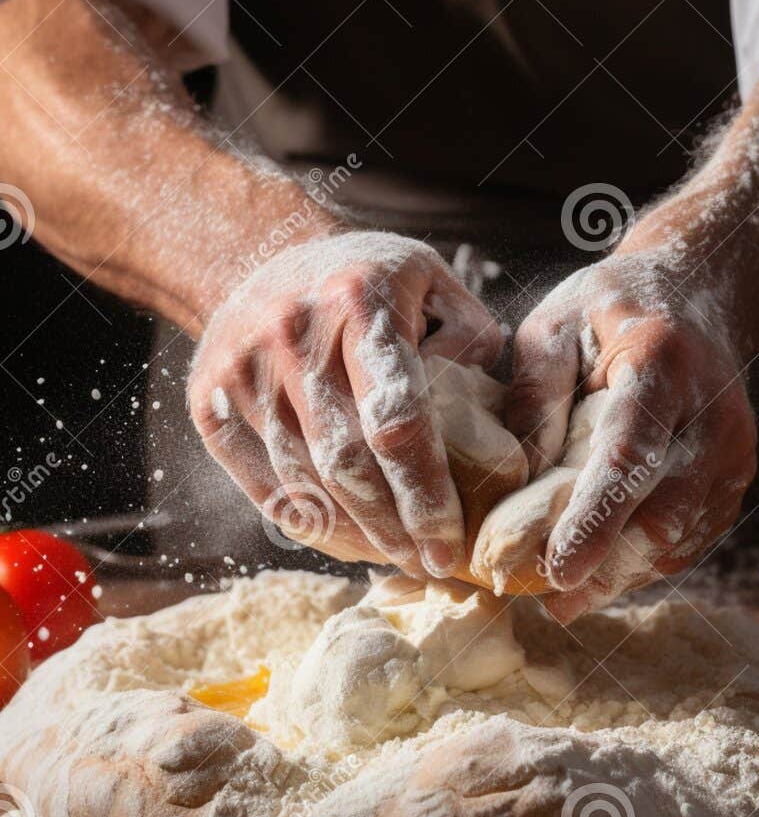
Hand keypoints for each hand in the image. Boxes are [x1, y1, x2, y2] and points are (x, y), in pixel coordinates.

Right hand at [189, 231, 502, 574]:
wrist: (260, 252)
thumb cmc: (369, 279)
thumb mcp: (434, 284)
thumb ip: (472, 345)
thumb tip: (491, 430)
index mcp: (359, 300)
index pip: (397, 420)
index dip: (425, 494)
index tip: (450, 542)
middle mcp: (293, 333)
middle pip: (345, 461)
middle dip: (392, 527)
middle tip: (428, 564)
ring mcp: (243, 369)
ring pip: (303, 481)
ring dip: (353, 534)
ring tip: (393, 555)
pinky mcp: (210, 402)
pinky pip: (263, 484)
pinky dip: (308, 524)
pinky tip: (346, 539)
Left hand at [506, 253, 756, 620]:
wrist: (699, 286)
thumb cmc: (612, 307)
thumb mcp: (554, 322)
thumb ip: (533, 392)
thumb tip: (519, 475)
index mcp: (662, 362)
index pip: (630, 455)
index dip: (594, 520)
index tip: (557, 570)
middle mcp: (712, 411)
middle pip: (665, 512)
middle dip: (608, 567)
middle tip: (551, 601)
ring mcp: (735, 447)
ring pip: (683, 535)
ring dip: (625, 575)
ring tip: (567, 599)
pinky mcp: (737, 474)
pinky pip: (694, 535)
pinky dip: (649, 561)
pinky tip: (605, 575)